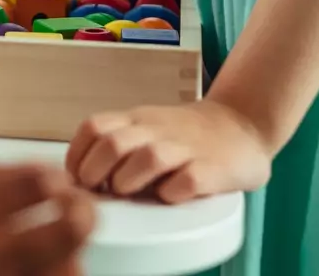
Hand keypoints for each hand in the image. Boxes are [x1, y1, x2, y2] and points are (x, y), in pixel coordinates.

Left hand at [67, 99, 271, 202]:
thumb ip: (116, 144)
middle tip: (100, 192)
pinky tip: (168, 197)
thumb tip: (76, 179)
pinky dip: (173, 193)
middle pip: (112, 144)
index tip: (77, 180)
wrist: (242, 124)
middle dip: (95, 173)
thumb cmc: (185, 135)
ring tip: (131, 193)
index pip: (93, 127)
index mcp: (136, 120)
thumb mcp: (145, 128)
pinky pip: (187, 181)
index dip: (77, 157)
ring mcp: (185, 148)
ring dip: (130, 180)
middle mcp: (157, 130)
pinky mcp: (212, 169)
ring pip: (148, 157)